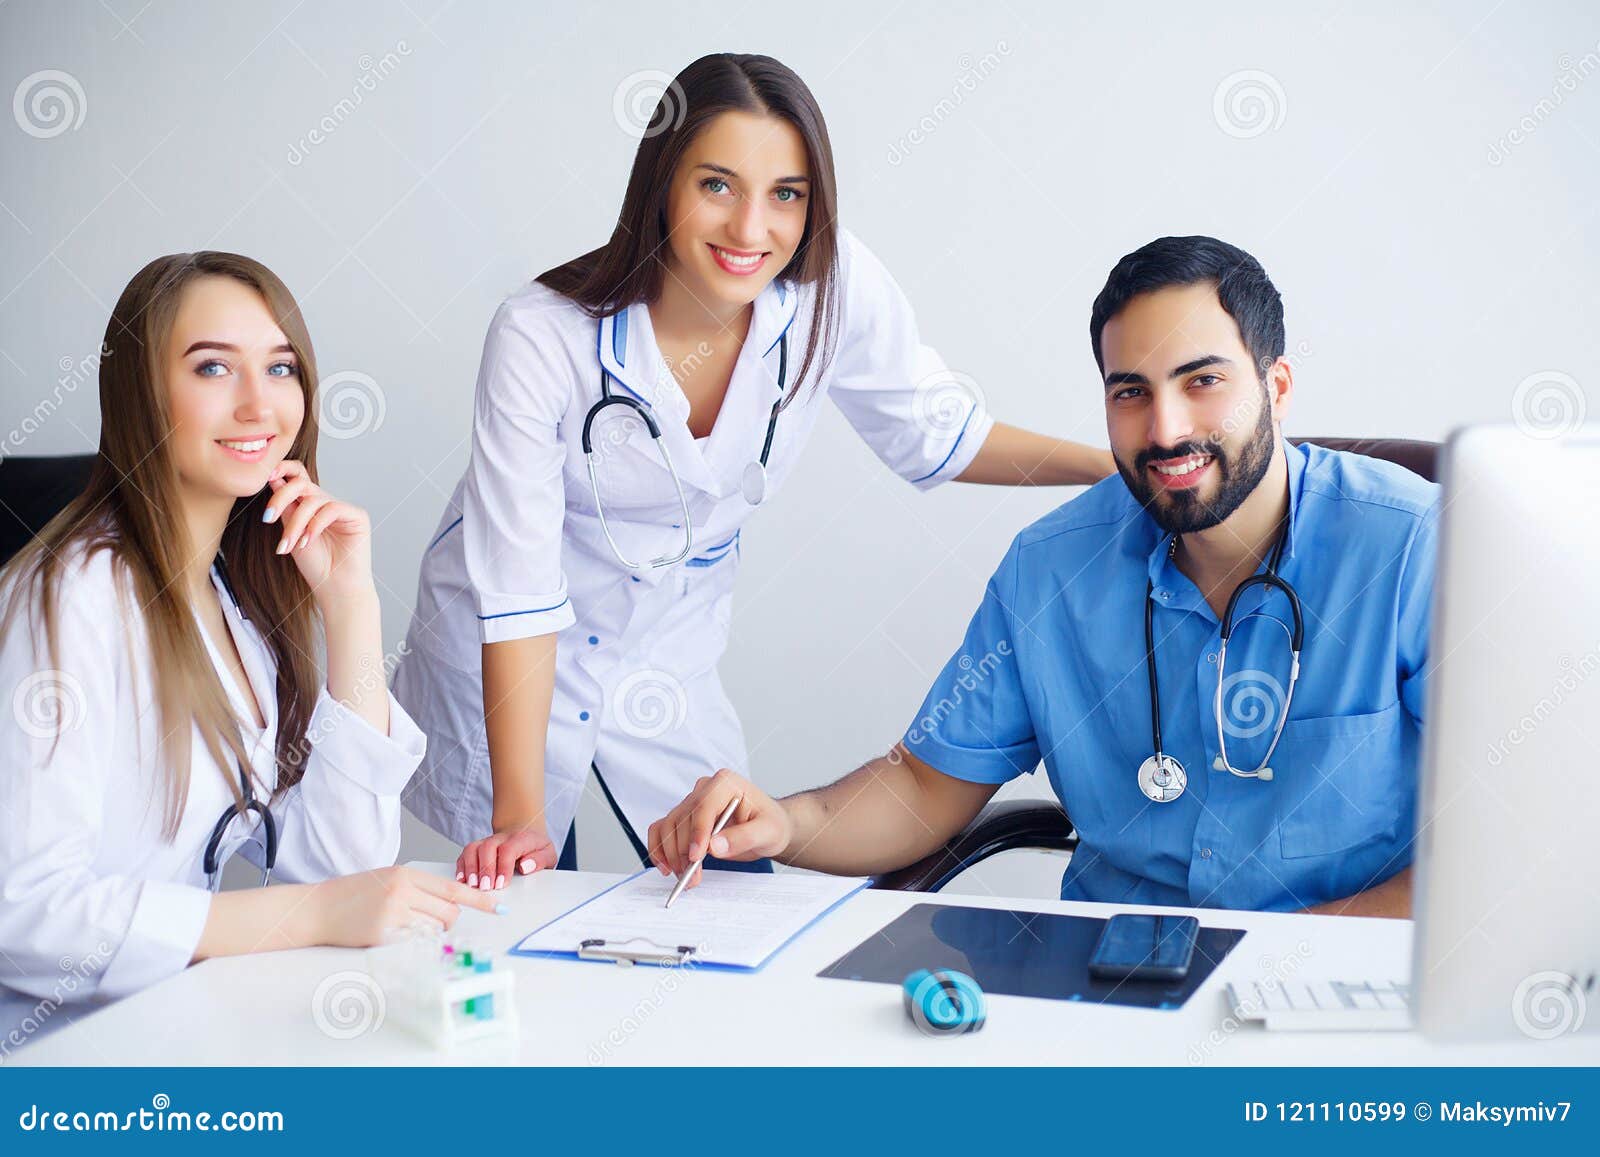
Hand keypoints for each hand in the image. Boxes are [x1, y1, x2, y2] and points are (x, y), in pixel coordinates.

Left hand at [262, 459, 373, 605]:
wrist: (336, 589)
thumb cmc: (315, 566)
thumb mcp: (291, 533)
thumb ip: (285, 508)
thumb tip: (273, 479)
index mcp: (310, 505)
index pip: (297, 476)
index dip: (282, 469)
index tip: (265, 477)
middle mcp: (327, 503)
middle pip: (302, 483)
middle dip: (281, 498)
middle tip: (268, 517)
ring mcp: (343, 509)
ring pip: (313, 499)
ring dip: (296, 523)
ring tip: (288, 545)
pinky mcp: (357, 516)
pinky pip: (331, 509)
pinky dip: (314, 525)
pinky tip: (307, 542)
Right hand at [311, 866, 502, 947]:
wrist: (317, 908)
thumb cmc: (353, 894)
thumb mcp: (388, 879)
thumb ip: (417, 888)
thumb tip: (449, 903)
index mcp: (406, 874)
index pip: (453, 888)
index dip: (478, 899)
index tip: (498, 907)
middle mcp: (403, 892)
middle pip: (449, 914)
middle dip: (448, 923)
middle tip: (431, 922)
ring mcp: (393, 915)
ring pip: (434, 931)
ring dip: (429, 934)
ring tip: (406, 927)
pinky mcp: (383, 937)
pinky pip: (414, 944)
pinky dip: (412, 944)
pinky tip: (394, 935)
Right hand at [456, 822, 558, 890]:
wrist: (525, 831)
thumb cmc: (536, 847)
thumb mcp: (548, 853)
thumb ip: (540, 860)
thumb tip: (525, 866)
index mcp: (521, 838)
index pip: (509, 849)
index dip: (503, 866)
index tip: (501, 883)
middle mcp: (501, 838)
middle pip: (487, 847)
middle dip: (485, 869)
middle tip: (486, 887)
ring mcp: (488, 841)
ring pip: (473, 848)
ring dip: (470, 867)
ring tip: (472, 885)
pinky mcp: (478, 847)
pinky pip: (466, 853)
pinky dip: (462, 866)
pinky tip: (462, 879)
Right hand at [646, 768, 790, 888]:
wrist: (768, 828)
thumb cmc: (771, 824)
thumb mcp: (768, 832)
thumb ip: (743, 837)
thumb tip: (714, 846)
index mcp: (725, 783)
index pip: (703, 806)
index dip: (697, 832)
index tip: (696, 857)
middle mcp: (704, 789)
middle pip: (682, 819)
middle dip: (683, 851)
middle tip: (692, 878)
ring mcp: (691, 802)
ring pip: (669, 826)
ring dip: (672, 855)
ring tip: (685, 877)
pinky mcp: (684, 817)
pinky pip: (661, 829)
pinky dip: (659, 848)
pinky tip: (666, 867)